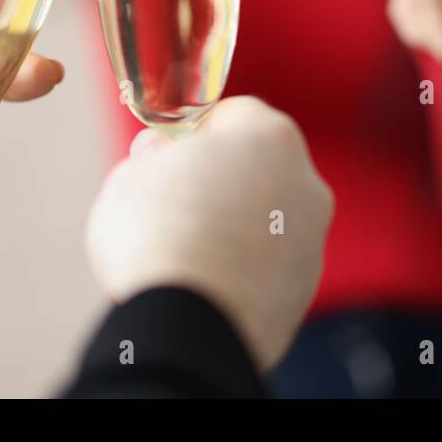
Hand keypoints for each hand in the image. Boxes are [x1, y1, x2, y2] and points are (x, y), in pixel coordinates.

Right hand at [85, 97, 333, 370]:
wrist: (188, 328)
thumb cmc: (157, 237)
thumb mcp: (131, 176)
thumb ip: (151, 156)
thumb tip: (158, 154)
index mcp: (271, 136)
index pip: (232, 114)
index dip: (193, 133)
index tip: (165, 156)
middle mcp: (305, 184)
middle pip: (255, 167)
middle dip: (217, 180)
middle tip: (169, 204)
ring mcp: (311, 240)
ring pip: (264, 219)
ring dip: (232, 227)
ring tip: (182, 253)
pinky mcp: (304, 291)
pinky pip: (267, 266)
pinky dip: (241, 270)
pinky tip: (204, 285)